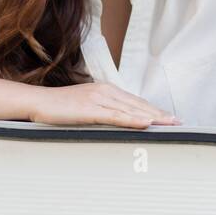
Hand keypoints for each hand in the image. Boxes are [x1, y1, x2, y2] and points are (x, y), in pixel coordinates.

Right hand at [28, 82, 179, 127]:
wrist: (37, 102)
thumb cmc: (60, 107)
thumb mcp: (86, 107)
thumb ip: (103, 111)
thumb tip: (118, 121)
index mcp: (106, 90)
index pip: (136, 101)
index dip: (154, 110)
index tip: (170, 118)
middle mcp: (105, 91)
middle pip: (138, 104)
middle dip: (159, 114)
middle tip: (178, 122)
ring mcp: (98, 99)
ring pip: (130, 109)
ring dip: (152, 117)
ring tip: (168, 124)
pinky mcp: (90, 109)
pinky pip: (115, 116)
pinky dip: (132, 120)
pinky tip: (145, 123)